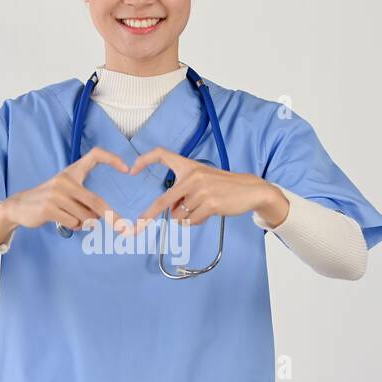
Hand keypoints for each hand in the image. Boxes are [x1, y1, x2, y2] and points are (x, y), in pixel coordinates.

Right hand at [0, 146, 132, 247]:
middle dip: (111, 216)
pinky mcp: (50, 208)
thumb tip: (104, 215)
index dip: (112, 159)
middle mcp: (65, 179)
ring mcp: (56, 193)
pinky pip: (73, 223)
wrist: (19, 206)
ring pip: (85, 216)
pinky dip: (73, 226)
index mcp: (72, 171)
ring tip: (70, 217)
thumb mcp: (67, 191)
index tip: (128, 169)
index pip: (95, 155)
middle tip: (123, 228)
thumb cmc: (50, 199)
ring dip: (83, 223)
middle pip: (96, 201)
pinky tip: (62, 220)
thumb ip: (86, 198)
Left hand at [127, 147, 285, 233]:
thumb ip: (183, 190)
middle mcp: (193, 176)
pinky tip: (208, 212)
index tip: (131, 170)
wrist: (250, 189)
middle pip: (163, 201)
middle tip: (136, 227)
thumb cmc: (223, 185)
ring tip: (201, 208)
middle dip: (148, 215)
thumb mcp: (202, 180)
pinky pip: (192, 221)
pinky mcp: (210, 204)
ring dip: (186, 218)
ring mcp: (201, 191)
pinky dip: (196, 222)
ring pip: (179, 215)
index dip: (145, 160)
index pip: (162, 154)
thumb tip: (168, 210)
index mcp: (188, 166)